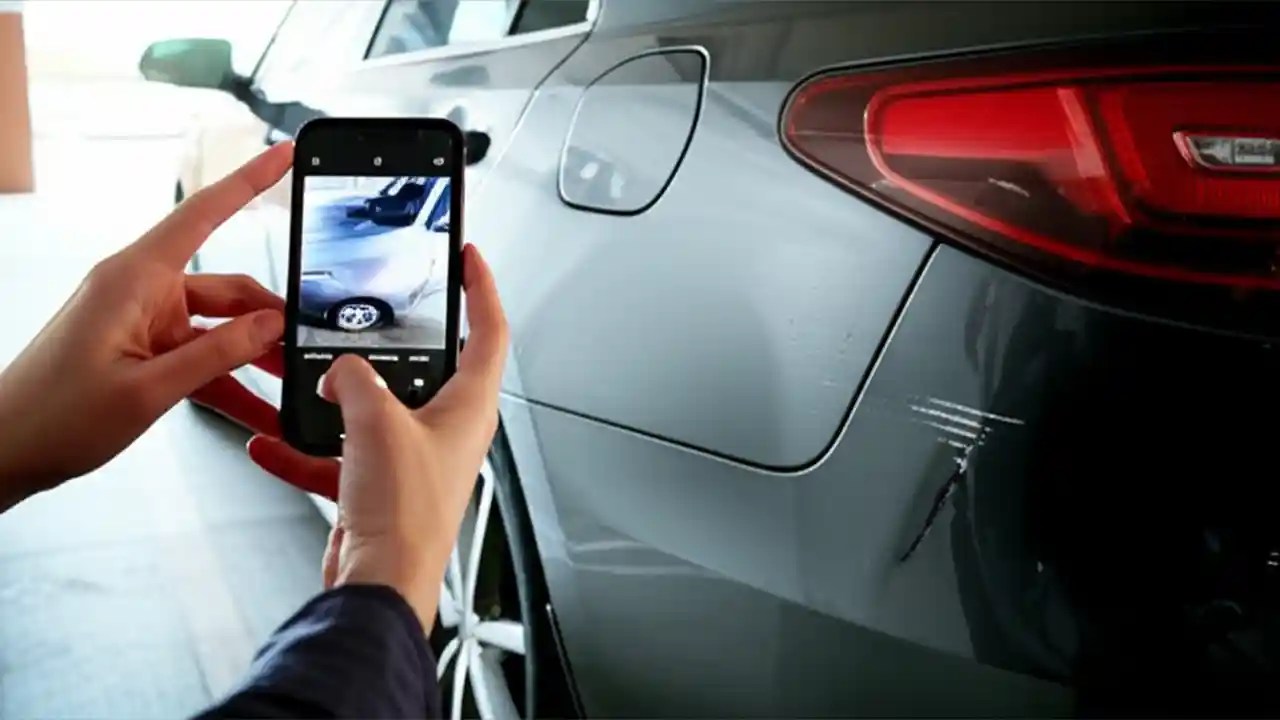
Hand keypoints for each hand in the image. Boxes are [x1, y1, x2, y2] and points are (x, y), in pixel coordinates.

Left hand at [0, 143, 292, 509]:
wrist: (6, 451)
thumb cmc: (53, 416)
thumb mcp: (149, 389)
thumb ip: (218, 354)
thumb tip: (270, 324)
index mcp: (134, 279)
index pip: (203, 215)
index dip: (249, 181)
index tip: (283, 155)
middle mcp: (140, 291)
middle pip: (227, 288)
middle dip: (270, 317)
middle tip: (307, 345)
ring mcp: (142, 322)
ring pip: (220, 328)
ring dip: (254, 358)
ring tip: (290, 386)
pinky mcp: (143, 350)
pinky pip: (201, 359)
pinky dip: (229, 382)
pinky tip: (260, 409)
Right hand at [194, 244, 508, 626]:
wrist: (381, 583)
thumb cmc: (404, 513)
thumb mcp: (376, 421)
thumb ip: (355, 378)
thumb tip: (341, 369)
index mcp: (469, 407)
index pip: (489, 332)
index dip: (481, 289)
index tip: (470, 258)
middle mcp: (448, 431)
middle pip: (424, 369)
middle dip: (388, 346)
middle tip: (366, 318)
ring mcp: (413, 460)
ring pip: (373, 412)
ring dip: (335, 399)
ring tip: (304, 381)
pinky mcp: (379, 488)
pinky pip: (337, 456)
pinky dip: (304, 449)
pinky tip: (271, 443)